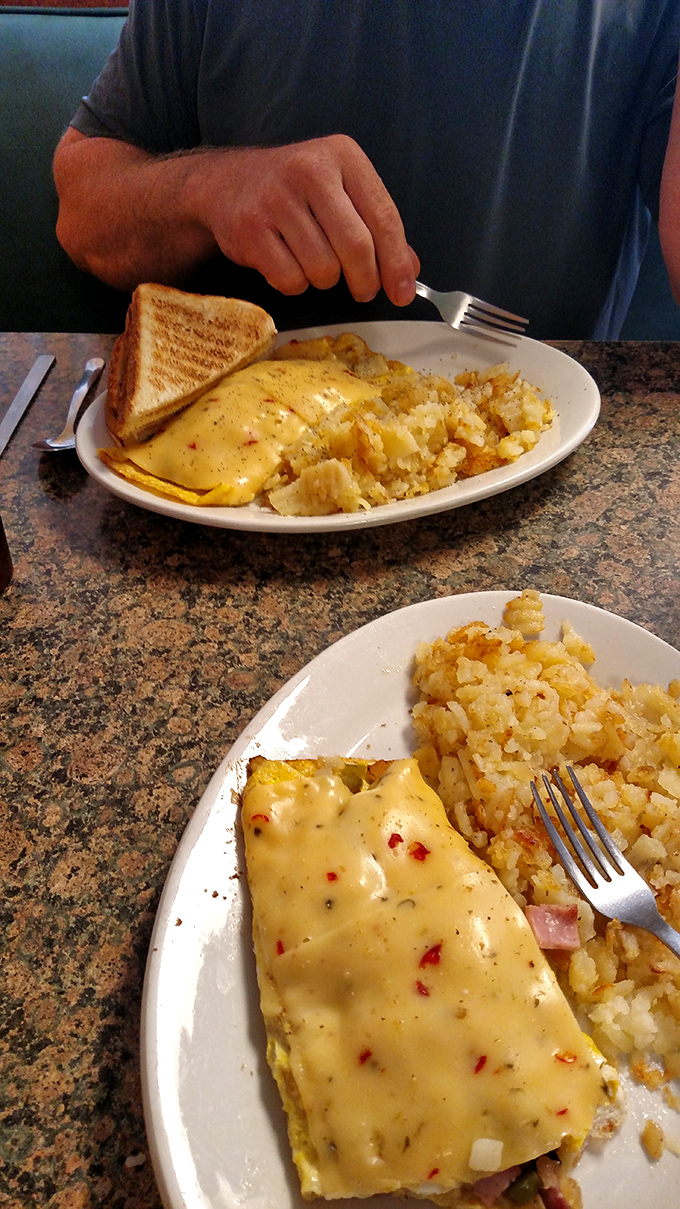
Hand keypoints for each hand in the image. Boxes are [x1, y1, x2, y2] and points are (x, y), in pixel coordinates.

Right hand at [191, 135, 419, 305]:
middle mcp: (309, 170)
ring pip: (323, 269)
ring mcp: (276, 199)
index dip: (396, 262)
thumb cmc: (295, 193)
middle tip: (363, 291)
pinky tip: (287, 263)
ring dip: (325, 280)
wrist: (227, 184)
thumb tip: (408, 274)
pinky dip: (295, 284)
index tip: (403, 293)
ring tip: (315, 263)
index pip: (383, 217)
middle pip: (356, 247)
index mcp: (342, 156)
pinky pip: (290, 279)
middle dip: (365, 281)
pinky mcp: (251, 229)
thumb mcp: (341, 194)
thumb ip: (377, 228)